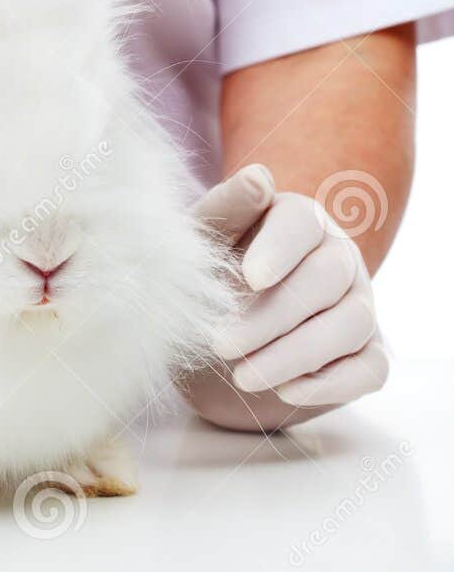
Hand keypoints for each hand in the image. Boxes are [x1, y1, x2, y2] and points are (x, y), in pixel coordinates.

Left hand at [195, 165, 388, 409]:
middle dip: (273, 315)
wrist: (217, 333)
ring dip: (297, 354)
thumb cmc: (209, 276)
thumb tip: (258, 178)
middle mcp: (337, 257)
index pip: (301, 222)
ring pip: (351, 324)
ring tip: (243, 377)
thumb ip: (227, 210)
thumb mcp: (202, 243)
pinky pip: (369, 369)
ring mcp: (358, 304)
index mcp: (298, 219)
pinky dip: (333, 383)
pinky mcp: (366, 353)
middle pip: (326, 277)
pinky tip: (287, 392)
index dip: (279, 248)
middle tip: (221, 344)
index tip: (248, 277)